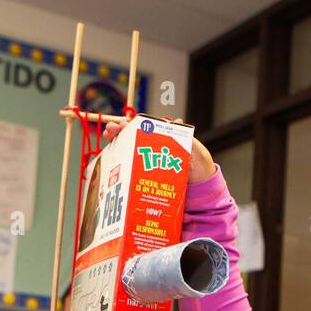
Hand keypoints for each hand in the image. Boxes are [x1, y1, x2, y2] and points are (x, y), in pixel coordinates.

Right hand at [101, 117, 215, 183]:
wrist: (202, 188)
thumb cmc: (200, 166)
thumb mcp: (196, 151)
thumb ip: (186, 139)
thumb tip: (176, 122)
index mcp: (163, 140)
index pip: (144, 129)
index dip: (132, 125)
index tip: (123, 123)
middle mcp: (152, 150)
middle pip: (131, 138)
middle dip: (119, 131)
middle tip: (111, 130)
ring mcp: (148, 164)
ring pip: (128, 152)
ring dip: (116, 145)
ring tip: (108, 138)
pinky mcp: (146, 178)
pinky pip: (131, 171)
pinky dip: (120, 167)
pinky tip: (112, 163)